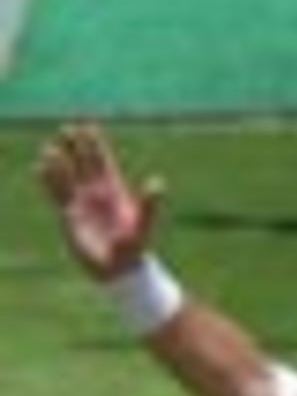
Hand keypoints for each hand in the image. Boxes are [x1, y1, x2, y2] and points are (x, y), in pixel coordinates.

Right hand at [37, 124, 163, 282]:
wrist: (118, 268)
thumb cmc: (135, 247)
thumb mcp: (145, 224)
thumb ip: (150, 204)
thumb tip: (158, 182)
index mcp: (115, 189)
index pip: (103, 161)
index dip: (95, 144)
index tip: (88, 126)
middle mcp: (97, 192)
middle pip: (84, 163)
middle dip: (75, 146)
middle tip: (65, 127)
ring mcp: (82, 202)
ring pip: (68, 178)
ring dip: (58, 164)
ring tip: (48, 148)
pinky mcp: (69, 216)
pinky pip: (57, 195)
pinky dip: (48, 183)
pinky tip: (39, 170)